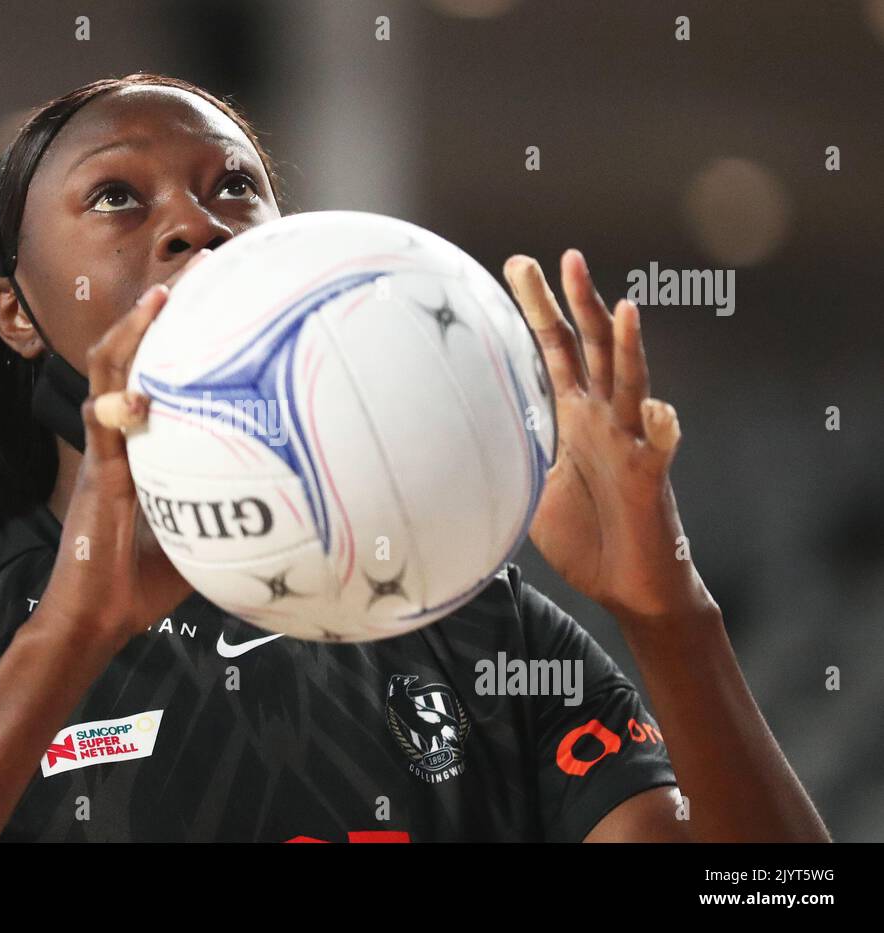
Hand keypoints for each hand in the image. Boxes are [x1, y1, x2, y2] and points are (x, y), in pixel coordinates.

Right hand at [40, 249, 212, 641]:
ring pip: (107, 371)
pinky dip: (117, 405)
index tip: (221, 295)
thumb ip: (239, 514)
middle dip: (160, 306)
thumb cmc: (147, 583)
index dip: (181, 331)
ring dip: (131, 332)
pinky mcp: (97, 475)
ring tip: (160, 296)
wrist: (98, 618)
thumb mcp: (208, 539)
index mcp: (146, 443)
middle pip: (133, 351)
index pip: (159, 370)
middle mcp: (123, 436)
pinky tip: (138, 395)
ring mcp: (106, 451)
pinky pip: (102, 427)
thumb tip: (301, 510)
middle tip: (201, 266)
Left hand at [503, 250, 715, 623]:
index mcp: (573, 416)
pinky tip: (655, 409)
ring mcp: (631, 443)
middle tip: (557, 257)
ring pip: (630, 382)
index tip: (514, 265)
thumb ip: (508, 455)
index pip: (552, 350)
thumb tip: (461, 437)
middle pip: (590, 347)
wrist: (628, 588)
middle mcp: (603, 418)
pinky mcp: (650, 478)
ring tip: (620, 305)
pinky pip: (659, 447)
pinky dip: (661, 427)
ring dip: (627, 345)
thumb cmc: (584, 536)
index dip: (537, 309)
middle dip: (573, 303)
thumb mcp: (529, 489)